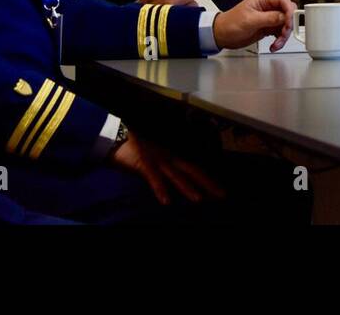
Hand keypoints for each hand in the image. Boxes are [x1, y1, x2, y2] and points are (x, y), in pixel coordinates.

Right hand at [110, 132, 225, 205]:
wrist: (116, 137)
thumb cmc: (136, 147)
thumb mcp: (155, 155)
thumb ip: (166, 165)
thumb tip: (176, 176)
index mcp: (172, 156)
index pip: (194, 168)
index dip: (207, 179)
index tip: (220, 190)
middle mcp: (169, 157)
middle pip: (192, 170)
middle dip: (207, 183)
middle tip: (223, 195)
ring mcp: (157, 160)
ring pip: (176, 176)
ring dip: (187, 188)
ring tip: (199, 200)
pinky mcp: (144, 164)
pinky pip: (153, 178)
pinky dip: (160, 189)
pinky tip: (166, 202)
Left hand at [212, 0, 296, 50]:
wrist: (221, 35)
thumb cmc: (230, 23)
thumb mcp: (250, 20)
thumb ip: (269, 18)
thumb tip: (284, 17)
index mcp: (262, 0)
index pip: (282, 0)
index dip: (289, 10)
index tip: (289, 21)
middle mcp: (267, 8)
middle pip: (286, 12)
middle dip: (287, 24)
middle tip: (284, 33)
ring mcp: (268, 18)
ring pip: (284, 24)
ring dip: (284, 35)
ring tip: (277, 43)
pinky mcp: (267, 28)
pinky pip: (279, 33)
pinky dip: (279, 40)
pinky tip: (274, 45)